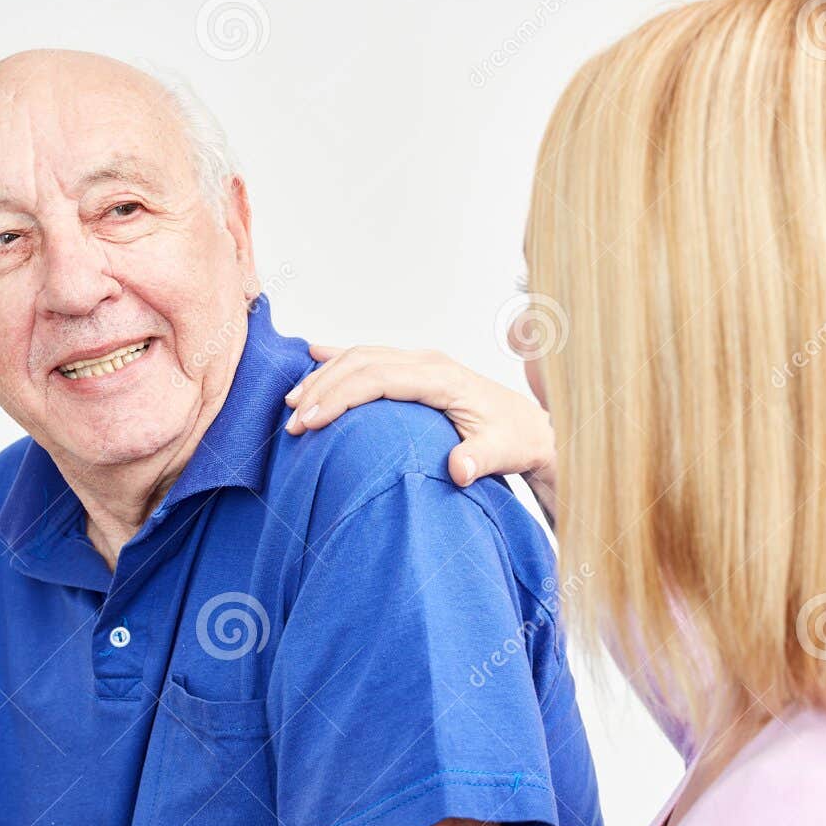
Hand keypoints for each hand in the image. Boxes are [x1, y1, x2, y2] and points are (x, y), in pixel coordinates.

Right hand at [284, 345, 556, 520]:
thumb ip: (480, 460)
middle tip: (293, 421)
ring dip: (324, 376)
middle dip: (321, 388)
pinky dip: (339, 358)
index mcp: (443, 378)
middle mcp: (428, 363)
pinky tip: (313, 358)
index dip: (339, 396)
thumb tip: (459, 469)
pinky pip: (371, 357)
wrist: (533, 427)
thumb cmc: (516, 440)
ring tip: (293, 404)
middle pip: (361, 362)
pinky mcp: (417, 370)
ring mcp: (421, 363)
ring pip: (361, 356)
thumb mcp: (503, 453)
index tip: (309, 421)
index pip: (377, 377)